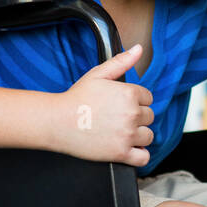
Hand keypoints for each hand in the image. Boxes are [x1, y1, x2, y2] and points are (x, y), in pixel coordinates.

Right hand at [47, 44, 154, 163]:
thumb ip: (121, 61)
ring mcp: (127, 135)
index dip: (136, 101)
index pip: (148, 98)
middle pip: (149, 117)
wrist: (57, 121)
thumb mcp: (98, 74)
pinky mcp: (121, 153)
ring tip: (121, 132)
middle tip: (117, 118)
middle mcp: (131, 114)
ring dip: (138, 136)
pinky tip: (128, 149)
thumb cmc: (76, 98)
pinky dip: (139, 155)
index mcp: (129, 94)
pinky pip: (144, 157)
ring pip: (148, 136)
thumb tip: (139, 49)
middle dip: (137, 117)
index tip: (121, 105)